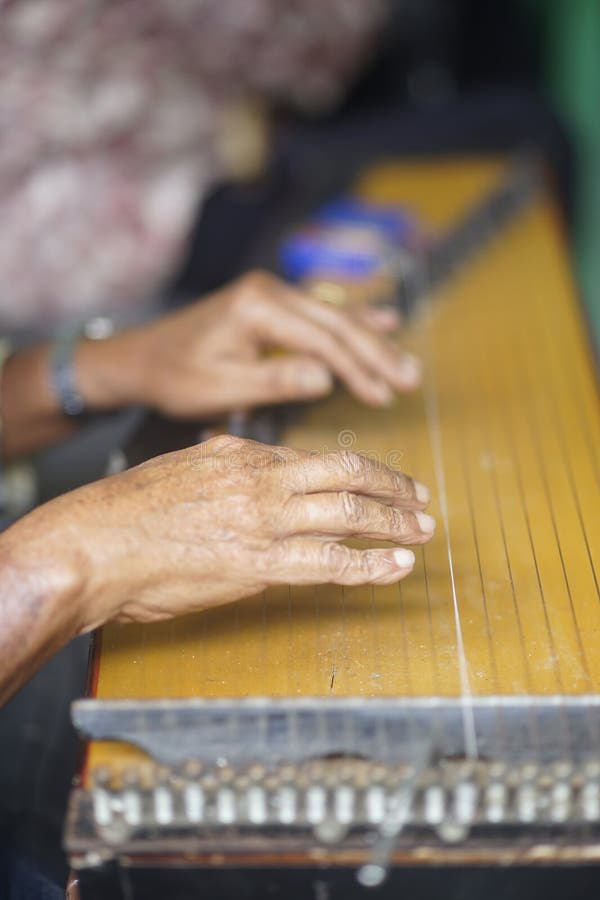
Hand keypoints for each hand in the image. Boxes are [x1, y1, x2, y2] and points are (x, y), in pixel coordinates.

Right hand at [0, 436, 432, 698]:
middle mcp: (259, 478)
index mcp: (238, 452)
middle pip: (345, 470)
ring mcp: (263, 519)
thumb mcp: (180, 472)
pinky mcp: (260, 563)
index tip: (369, 482)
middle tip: (419, 494)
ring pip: (349, 509)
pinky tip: (398, 565)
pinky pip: (331, 561)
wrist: (93, 544)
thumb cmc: (124, 515)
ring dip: (394, 519)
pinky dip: (372, 564)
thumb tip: (242, 480)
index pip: (309, 459)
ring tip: (423, 527)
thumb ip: (221, 472)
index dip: (349, 473)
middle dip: (390, 482)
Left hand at [78, 270, 420, 417]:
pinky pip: (321, 313)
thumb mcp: (221, 387)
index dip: (357, 369)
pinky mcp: (272, 305)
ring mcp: (272, 294)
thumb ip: (275, 380)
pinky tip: (385, 319)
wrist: (143, 359)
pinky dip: (354, 321)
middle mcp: (268, 291)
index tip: (383, 395)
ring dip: (372, 341)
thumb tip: (328, 378)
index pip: (322, 340)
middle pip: (336, 323)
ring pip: (335, 317)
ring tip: (407, 365)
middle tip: (410, 380)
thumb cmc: (175, 377)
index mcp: (257, 307)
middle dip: (377, 353)